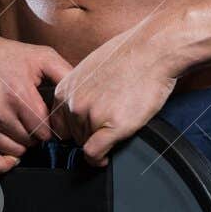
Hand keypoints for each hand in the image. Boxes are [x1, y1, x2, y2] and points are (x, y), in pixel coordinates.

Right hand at [0, 29, 72, 171]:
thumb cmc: (6, 55)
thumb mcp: (41, 57)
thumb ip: (66, 74)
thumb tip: (85, 93)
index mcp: (18, 92)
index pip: (44, 129)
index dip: (50, 129)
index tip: (48, 123)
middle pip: (29, 141)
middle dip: (36, 136)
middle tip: (32, 123)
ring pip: (12, 150)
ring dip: (21, 145)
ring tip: (20, 129)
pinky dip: (1, 164)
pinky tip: (10, 157)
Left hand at [50, 26, 178, 165]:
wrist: (152, 51)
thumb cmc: (129, 57)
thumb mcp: (89, 70)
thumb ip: (79, 92)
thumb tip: (79, 110)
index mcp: (64, 89)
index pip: (58, 123)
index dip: (72, 130)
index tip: (84, 133)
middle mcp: (73, 103)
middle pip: (73, 136)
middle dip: (88, 135)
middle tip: (107, 126)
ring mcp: (91, 116)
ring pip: (85, 144)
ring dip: (98, 142)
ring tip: (116, 125)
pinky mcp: (110, 126)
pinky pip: (94, 154)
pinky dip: (98, 160)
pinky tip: (106, 158)